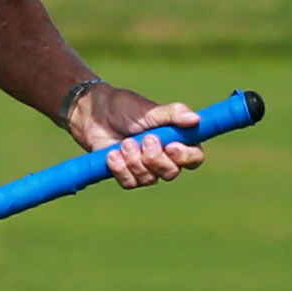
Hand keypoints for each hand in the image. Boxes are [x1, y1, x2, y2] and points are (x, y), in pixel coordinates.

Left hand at [73, 89, 203, 188]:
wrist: (95, 114)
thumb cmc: (126, 108)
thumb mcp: (150, 110)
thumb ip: (173, 114)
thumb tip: (196, 119)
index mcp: (177, 140)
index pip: (194, 157)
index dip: (186, 157)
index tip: (171, 147)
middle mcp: (164, 158)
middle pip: (171, 172)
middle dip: (155, 158)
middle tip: (144, 139)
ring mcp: (145, 168)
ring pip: (149, 179)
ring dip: (135, 161)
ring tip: (124, 143)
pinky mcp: (127, 175)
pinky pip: (130, 183)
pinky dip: (121, 169)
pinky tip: (112, 154)